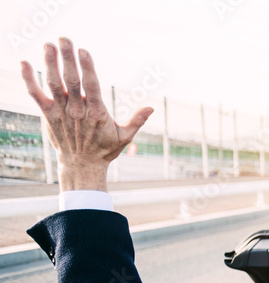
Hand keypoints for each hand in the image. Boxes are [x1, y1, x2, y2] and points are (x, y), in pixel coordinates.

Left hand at [20, 38, 152, 191]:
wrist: (81, 166)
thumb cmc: (104, 150)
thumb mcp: (125, 137)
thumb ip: (137, 121)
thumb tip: (151, 108)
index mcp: (96, 114)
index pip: (91, 86)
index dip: (87, 68)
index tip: (83, 51)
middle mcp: (77, 111)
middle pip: (71, 80)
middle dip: (67, 58)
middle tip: (64, 38)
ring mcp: (60, 112)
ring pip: (54, 83)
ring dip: (50, 63)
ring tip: (48, 44)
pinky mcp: (48, 115)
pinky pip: (36, 94)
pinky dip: (29, 79)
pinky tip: (24, 63)